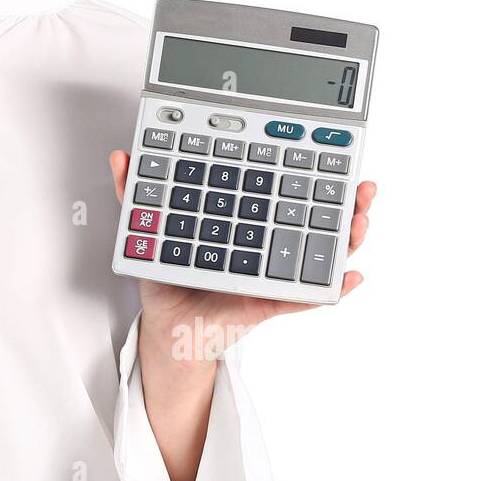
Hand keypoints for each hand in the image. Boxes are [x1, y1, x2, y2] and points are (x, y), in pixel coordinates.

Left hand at [109, 150, 376, 365]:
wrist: (167, 326)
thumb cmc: (167, 277)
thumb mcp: (150, 232)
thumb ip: (135, 195)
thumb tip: (120, 158)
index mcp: (245, 222)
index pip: (284, 191)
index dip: (311, 172)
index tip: (332, 154)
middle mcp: (266, 245)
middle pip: (315, 217)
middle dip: (345, 200)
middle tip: (361, 187)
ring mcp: (273, 274)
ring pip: (320, 253)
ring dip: (346, 236)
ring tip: (359, 223)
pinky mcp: (271, 304)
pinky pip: (306, 297)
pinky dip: (332, 289)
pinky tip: (350, 276)